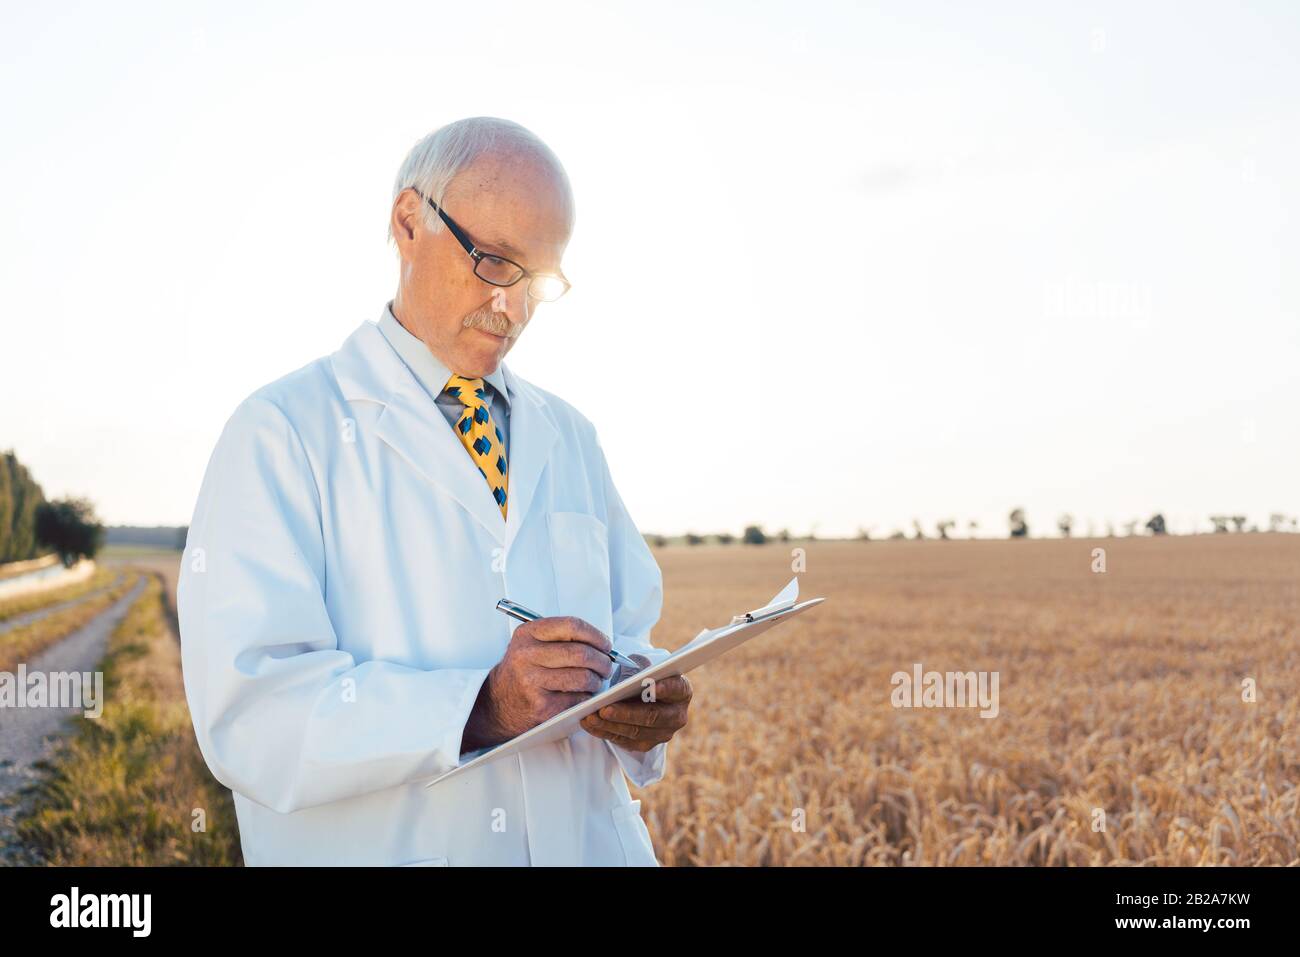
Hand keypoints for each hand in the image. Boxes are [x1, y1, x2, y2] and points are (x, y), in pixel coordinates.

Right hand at [462, 616, 612, 750]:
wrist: (498, 702)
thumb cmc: (523, 670)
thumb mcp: (532, 644)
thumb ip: (561, 637)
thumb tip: (603, 644)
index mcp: (528, 634)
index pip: (572, 626)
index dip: (596, 635)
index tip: (606, 644)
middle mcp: (527, 655)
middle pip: (581, 653)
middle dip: (602, 660)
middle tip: (607, 666)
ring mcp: (533, 681)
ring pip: (583, 677)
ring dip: (598, 681)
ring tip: (596, 681)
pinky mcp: (541, 706)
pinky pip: (578, 699)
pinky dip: (587, 698)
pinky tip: (582, 695)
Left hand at [580, 654, 691, 752]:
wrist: (644, 695)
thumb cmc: (643, 677)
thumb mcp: (645, 667)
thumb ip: (640, 671)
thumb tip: (625, 681)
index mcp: (682, 690)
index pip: (677, 688)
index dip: (666, 688)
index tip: (650, 685)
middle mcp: (677, 715)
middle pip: (652, 716)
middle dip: (626, 713)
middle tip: (605, 709)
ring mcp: (663, 733)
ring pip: (636, 732)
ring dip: (610, 725)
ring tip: (590, 717)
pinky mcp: (647, 745)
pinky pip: (624, 742)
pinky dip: (605, 732)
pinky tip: (589, 724)